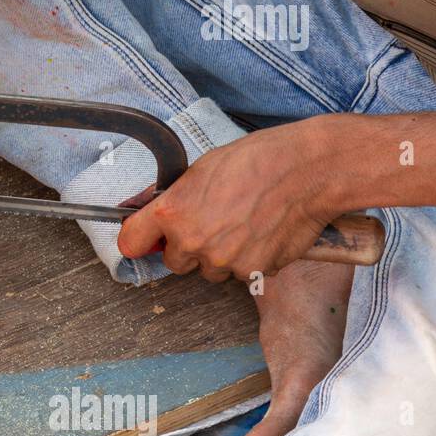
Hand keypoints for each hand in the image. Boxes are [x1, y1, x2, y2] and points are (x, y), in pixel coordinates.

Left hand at [117, 117, 341, 281]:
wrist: (304, 170)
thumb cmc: (255, 161)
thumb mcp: (199, 171)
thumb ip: (175, 200)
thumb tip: (156, 216)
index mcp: (172, 212)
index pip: (131, 243)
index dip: (140, 241)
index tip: (146, 241)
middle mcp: (192, 241)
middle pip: (174, 263)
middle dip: (188, 249)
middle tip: (212, 225)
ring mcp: (222, 260)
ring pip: (209, 271)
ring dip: (220, 257)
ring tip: (243, 226)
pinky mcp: (252, 272)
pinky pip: (242, 274)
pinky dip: (250, 260)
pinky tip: (263, 234)